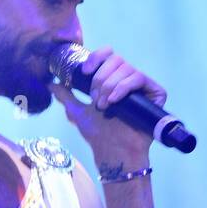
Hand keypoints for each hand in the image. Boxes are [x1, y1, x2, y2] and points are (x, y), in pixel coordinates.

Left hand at [50, 45, 166, 172]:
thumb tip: (51, 83)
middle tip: (95, 100)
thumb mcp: (77, 112)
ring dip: (110, 87)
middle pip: (115, 59)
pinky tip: (115, 101)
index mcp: (112, 79)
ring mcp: (142, 86)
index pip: (107, 55)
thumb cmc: (98, 135)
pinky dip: (124, 87)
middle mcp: (128, 79)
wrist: (113, 152)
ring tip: (104, 106)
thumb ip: (65, 96)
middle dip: (101, 79)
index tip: (85, 72)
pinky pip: (139, 78)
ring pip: (126, 68)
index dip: (96, 58)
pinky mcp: (155, 93)